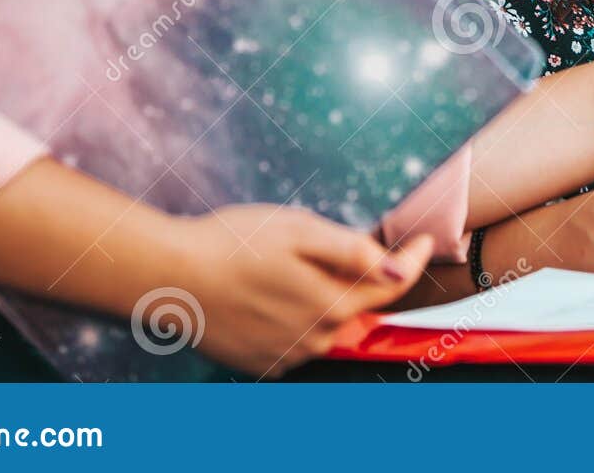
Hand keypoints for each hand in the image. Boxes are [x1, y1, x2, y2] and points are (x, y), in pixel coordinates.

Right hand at [169, 205, 431, 376]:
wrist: (169, 278)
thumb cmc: (234, 243)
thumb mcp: (298, 230)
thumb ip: (352, 253)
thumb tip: (399, 268)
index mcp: (331, 304)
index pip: (391, 286)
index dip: (413, 259)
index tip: (424, 240)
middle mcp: (316, 339)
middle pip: (360, 310)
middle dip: (369, 282)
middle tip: (359, 249)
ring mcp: (289, 356)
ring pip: (330, 329)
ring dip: (332, 304)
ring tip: (302, 270)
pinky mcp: (263, 364)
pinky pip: (299, 343)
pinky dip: (301, 322)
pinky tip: (276, 297)